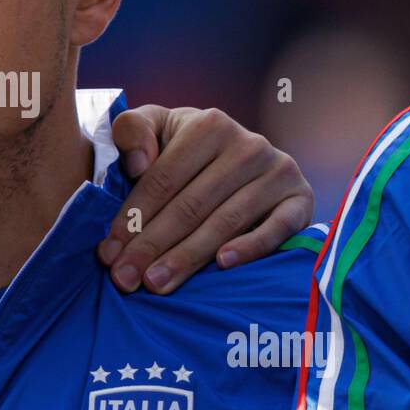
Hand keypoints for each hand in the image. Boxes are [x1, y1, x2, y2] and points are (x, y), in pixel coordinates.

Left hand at [101, 105, 312, 293]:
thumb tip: (138, 163)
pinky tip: (222, 265)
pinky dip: (251, 247)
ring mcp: (279, 171)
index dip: (134, 216)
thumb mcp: (155, 128)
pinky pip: (278, 228)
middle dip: (152, 246)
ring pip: (225, 222)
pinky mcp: (301, 198)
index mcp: (208, 125)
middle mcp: (248, 144)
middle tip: (125, 279)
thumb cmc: (185, 148)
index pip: (163, 178)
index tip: (108, 251)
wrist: (242, 156)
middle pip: (191, 205)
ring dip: (188, 257)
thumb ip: (132, 130)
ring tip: (156, 284)